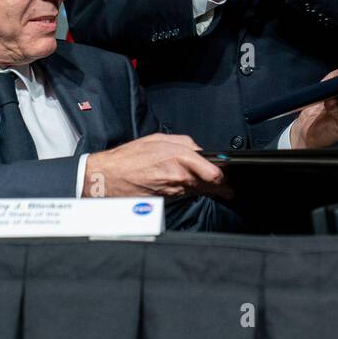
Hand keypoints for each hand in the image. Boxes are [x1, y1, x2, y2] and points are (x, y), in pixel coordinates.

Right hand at [83, 132, 231, 199]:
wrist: (109, 177)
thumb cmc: (130, 157)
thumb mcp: (159, 139)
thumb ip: (184, 143)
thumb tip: (199, 150)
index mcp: (180, 157)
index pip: (214, 173)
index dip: (224, 176)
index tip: (228, 178)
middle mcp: (179, 176)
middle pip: (210, 185)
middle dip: (220, 186)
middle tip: (227, 188)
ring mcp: (174, 190)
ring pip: (199, 191)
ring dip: (206, 190)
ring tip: (215, 189)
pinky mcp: (167, 199)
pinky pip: (185, 195)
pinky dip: (191, 192)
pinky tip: (190, 188)